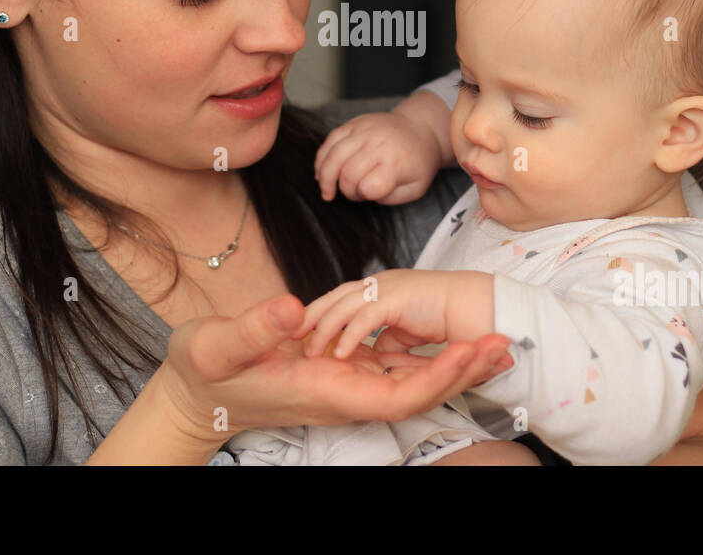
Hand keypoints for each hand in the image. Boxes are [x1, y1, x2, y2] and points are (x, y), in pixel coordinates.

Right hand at [156, 292, 514, 439]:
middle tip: (507, 340)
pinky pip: (394, 366)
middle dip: (463, 369)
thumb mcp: (217, 346)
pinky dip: (428, 354)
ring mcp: (346, 381)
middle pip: (417, 390)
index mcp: (325, 390)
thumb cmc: (204, 372)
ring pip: (411, 379)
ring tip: (497, 338)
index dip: (439, 377)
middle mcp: (345, 392)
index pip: (397, 395)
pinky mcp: (343, 368)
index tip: (473, 351)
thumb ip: (254, 327)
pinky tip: (453, 338)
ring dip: (453, 362)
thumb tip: (295, 308)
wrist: (195, 394)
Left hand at [293, 269, 496, 360]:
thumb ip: (389, 335)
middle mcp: (381, 283)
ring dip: (323, 329)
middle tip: (292, 334)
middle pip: (334, 296)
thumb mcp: (410, 327)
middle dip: (310, 315)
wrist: (479, 305)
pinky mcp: (397, 300)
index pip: (341, 296)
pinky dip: (348, 335)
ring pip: (343, 307)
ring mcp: (388, 288)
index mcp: (382, 286)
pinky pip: (364, 319)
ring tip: (308, 351)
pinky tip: (338, 354)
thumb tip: (375, 349)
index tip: (302, 329)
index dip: (321, 312)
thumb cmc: (450, 315)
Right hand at [314, 112, 443, 203]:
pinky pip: (330, 140)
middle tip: (355, 194)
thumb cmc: (417, 161)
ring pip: (333, 156)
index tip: (369, 195)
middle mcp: (378, 144)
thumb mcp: (416, 187)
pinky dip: (321, 158)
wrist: (419, 128)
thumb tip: (366, 193)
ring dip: (326, 178)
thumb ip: (391, 197)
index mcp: (396, 162)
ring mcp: (364, 130)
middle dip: (347, 191)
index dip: (365, 196)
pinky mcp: (354, 123)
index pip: (370, 186)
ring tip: (327, 192)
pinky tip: (320, 172)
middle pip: (348, 173)